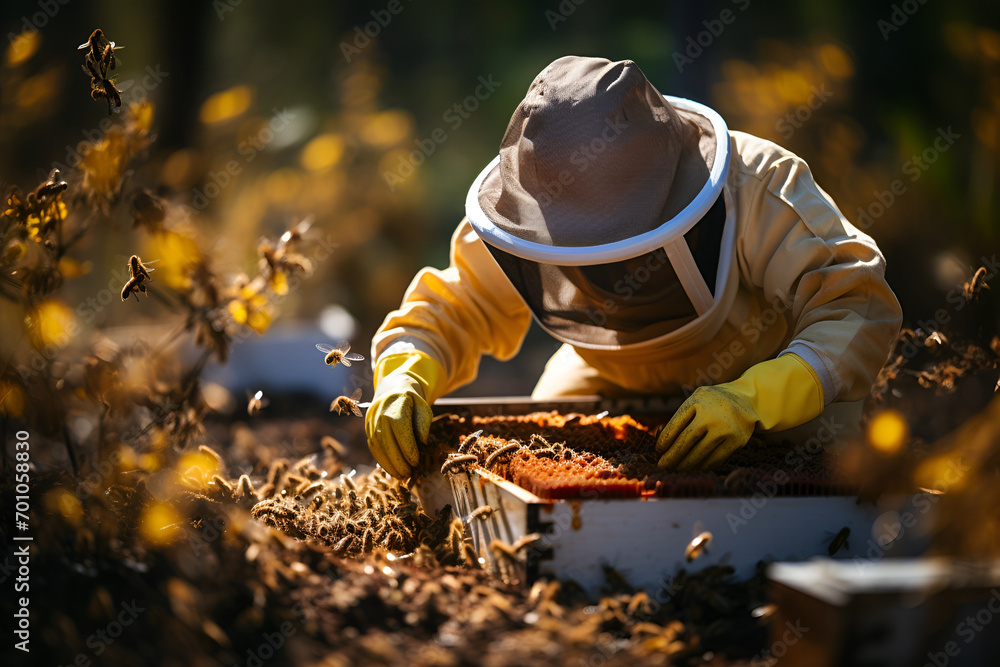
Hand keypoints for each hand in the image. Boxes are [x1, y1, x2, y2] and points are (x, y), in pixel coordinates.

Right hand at [364, 351, 443, 478]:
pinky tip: (391, 468)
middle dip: (398, 461)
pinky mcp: (367, 427)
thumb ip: (423, 423)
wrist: (392, 388)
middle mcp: (379, 413)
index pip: (400, 430)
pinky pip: (373, 446)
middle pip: (386, 441)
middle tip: (409, 473)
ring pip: (377, 446)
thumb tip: (421, 442)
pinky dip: (381, 460)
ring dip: (388, 463)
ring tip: (400, 475)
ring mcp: (371, 420)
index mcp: (395, 405)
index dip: (408, 448)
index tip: (416, 461)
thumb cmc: (412, 400)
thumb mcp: (423, 407)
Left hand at [656, 353, 824, 470]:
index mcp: (698, 401)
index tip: (658, 452)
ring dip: (685, 465)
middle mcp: (712, 415)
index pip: (675, 425)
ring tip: (675, 470)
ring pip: (700, 453)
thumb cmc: (713, 402)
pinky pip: (716, 459)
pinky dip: (702, 466)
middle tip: (662, 467)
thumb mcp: (696, 399)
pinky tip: (694, 469)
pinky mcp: (737, 441)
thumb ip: (681, 416)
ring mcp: (726, 429)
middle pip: (686, 442)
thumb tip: (661, 442)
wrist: (747, 399)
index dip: (664, 441)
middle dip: (672, 457)